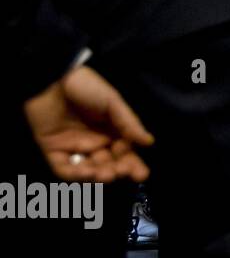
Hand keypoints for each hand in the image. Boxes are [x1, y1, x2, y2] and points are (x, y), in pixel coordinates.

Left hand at [22, 66, 153, 182]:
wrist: (52, 80)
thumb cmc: (86, 88)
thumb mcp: (113, 102)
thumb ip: (129, 123)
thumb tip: (149, 142)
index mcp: (112, 132)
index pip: (125, 154)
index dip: (133, 165)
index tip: (141, 175)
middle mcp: (94, 143)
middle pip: (109, 165)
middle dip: (117, 172)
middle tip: (120, 172)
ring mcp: (73, 148)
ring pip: (88, 170)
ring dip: (98, 176)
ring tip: (105, 175)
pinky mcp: (52, 151)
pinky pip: (63, 169)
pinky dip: (75, 174)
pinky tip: (87, 173)